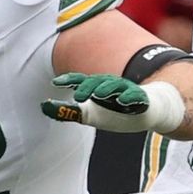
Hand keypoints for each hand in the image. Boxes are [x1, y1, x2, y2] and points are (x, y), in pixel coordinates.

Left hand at [41, 72, 183, 133]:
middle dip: (87, 86)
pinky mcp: (141, 99)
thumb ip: (68, 111)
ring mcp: (126, 91)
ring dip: (106, 89)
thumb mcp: (90, 114)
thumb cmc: (116, 111)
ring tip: (97, 95)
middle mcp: (111, 86)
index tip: (55, 82)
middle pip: (97, 81)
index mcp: (97, 88)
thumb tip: (43, 106)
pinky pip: (135, 96)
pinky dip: (129, 97)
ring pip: (115, 86)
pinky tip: (122, 102)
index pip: (81, 80)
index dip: (69, 80)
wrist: (149, 111)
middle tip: (77, 96)